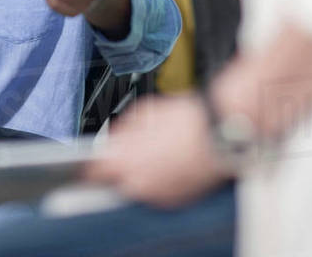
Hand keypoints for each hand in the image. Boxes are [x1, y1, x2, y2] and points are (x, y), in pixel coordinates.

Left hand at [83, 94, 228, 207]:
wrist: (219, 134)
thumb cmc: (186, 120)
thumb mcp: (144, 112)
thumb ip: (122, 129)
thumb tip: (114, 137)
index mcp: (124, 160)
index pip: (94, 171)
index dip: (93, 165)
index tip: (92, 163)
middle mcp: (137, 183)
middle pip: (116, 180)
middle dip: (120, 167)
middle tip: (131, 153)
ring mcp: (157, 195)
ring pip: (138, 187)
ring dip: (141, 174)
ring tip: (156, 154)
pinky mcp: (174, 201)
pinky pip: (158, 192)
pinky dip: (160, 181)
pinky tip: (170, 163)